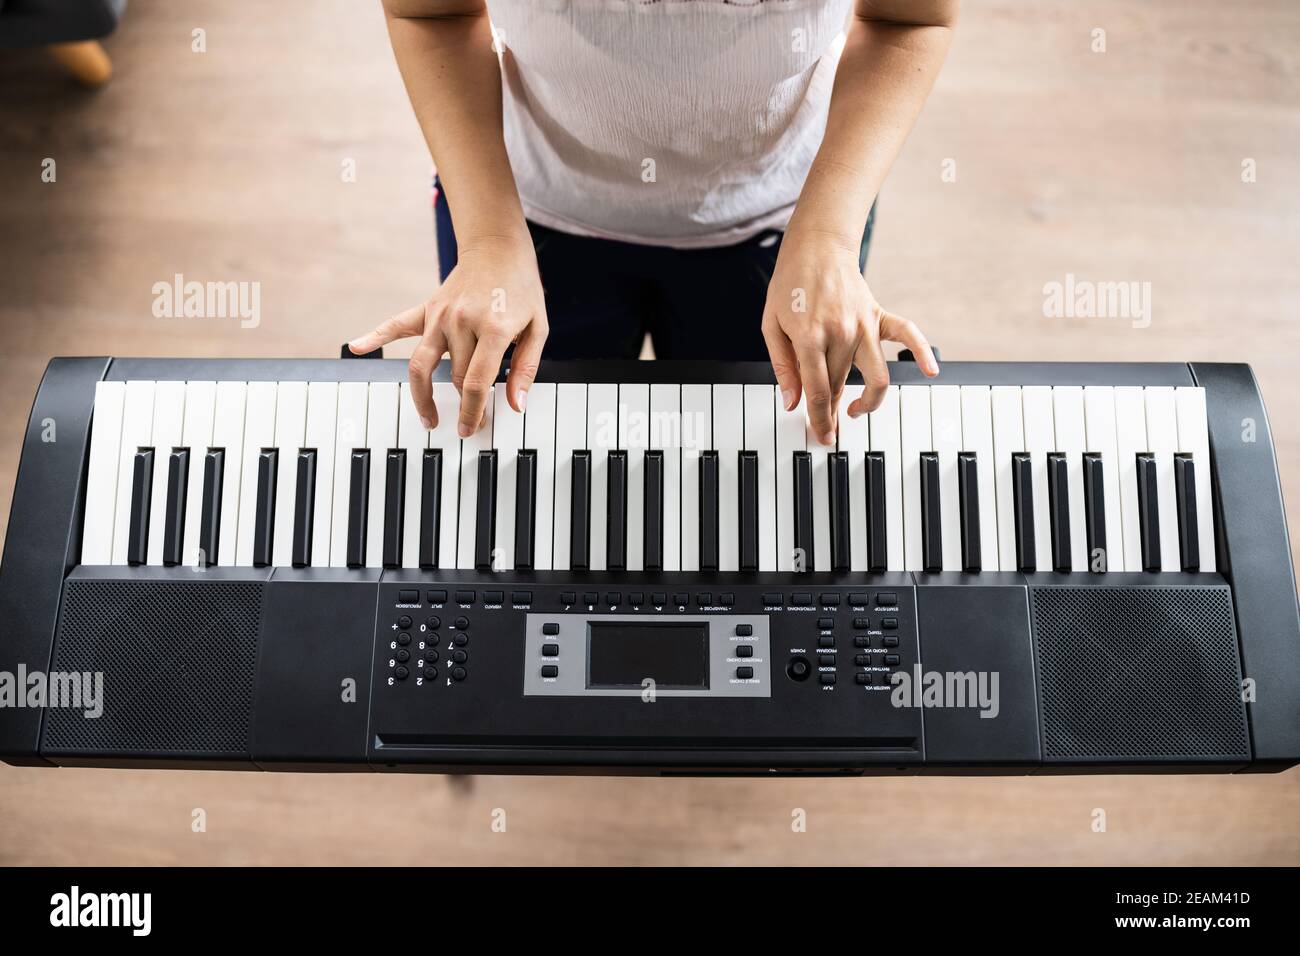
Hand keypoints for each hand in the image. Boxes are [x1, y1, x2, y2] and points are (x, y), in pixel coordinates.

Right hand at [349, 236, 546, 435]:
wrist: (497, 247)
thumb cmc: (520, 288)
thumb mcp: (538, 327)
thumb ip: (525, 368)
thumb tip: (516, 404)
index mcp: (492, 328)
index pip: (475, 382)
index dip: (473, 410)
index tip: (474, 427)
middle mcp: (461, 322)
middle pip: (453, 377)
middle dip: (463, 405)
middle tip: (472, 423)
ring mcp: (440, 315)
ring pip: (421, 365)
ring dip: (421, 396)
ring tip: (428, 417)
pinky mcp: (428, 308)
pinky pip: (397, 325)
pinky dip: (375, 335)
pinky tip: (357, 346)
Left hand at [762, 233, 937, 444]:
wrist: (817, 248)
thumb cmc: (790, 286)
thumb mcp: (771, 325)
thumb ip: (782, 366)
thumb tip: (792, 402)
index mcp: (809, 337)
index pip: (818, 391)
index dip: (819, 419)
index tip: (821, 435)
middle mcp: (840, 334)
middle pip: (841, 387)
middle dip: (833, 413)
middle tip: (828, 428)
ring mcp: (863, 325)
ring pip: (876, 376)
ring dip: (870, 401)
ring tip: (857, 410)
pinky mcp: (878, 316)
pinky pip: (908, 335)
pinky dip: (922, 352)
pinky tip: (931, 371)